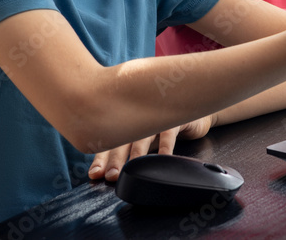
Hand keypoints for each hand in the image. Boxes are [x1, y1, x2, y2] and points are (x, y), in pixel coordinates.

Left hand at [88, 115, 215, 181]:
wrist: (191, 109)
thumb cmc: (163, 128)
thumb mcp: (144, 140)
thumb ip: (129, 152)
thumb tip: (108, 173)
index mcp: (127, 125)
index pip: (110, 143)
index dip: (101, 158)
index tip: (94, 174)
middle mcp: (138, 120)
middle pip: (123, 140)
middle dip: (115, 159)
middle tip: (110, 176)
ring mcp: (155, 117)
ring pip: (142, 136)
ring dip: (136, 154)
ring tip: (131, 170)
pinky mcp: (173, 118)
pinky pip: (168, 133)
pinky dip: (165, 146)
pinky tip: (163, 159)